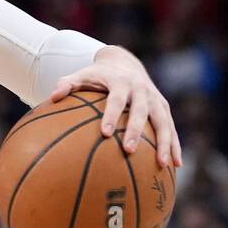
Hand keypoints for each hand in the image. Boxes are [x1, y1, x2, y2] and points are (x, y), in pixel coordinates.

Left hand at [49, 45, 181, 168]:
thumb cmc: (98, 75)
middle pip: (141, 112)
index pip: (116, 100)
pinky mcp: (163, 108)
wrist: (124, 63)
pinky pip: (171, 128)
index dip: (112, 116)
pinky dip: (174, 145)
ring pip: (163, 122)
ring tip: (162, 164)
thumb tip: (52, 97)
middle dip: (136, 132)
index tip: (105, 133)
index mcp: (121, 82)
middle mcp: (142, 90)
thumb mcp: (82, 75)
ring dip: (164, 143)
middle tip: (129, 151)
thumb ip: (67, 84)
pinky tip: (175, 165)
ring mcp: (155, 99)